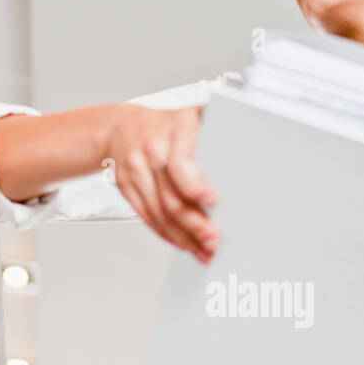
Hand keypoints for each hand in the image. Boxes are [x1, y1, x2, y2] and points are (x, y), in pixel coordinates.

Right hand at [106, 103, 218, 262]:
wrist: (116, 124)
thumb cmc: (163, 121)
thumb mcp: (190, 114)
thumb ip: (213, 129)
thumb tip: (247, 147)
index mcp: (174, 131)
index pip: (180, 163)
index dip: (195, 186)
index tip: (213, 201)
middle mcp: (151, 151)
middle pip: (172, 198)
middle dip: (195, 225)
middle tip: (214, 241)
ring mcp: (135, 171)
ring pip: (159, 213)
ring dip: (183, 237)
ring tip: (202, 251)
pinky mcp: (125, 187)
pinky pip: (146, 216)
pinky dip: (166, 233)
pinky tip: (182, 243)